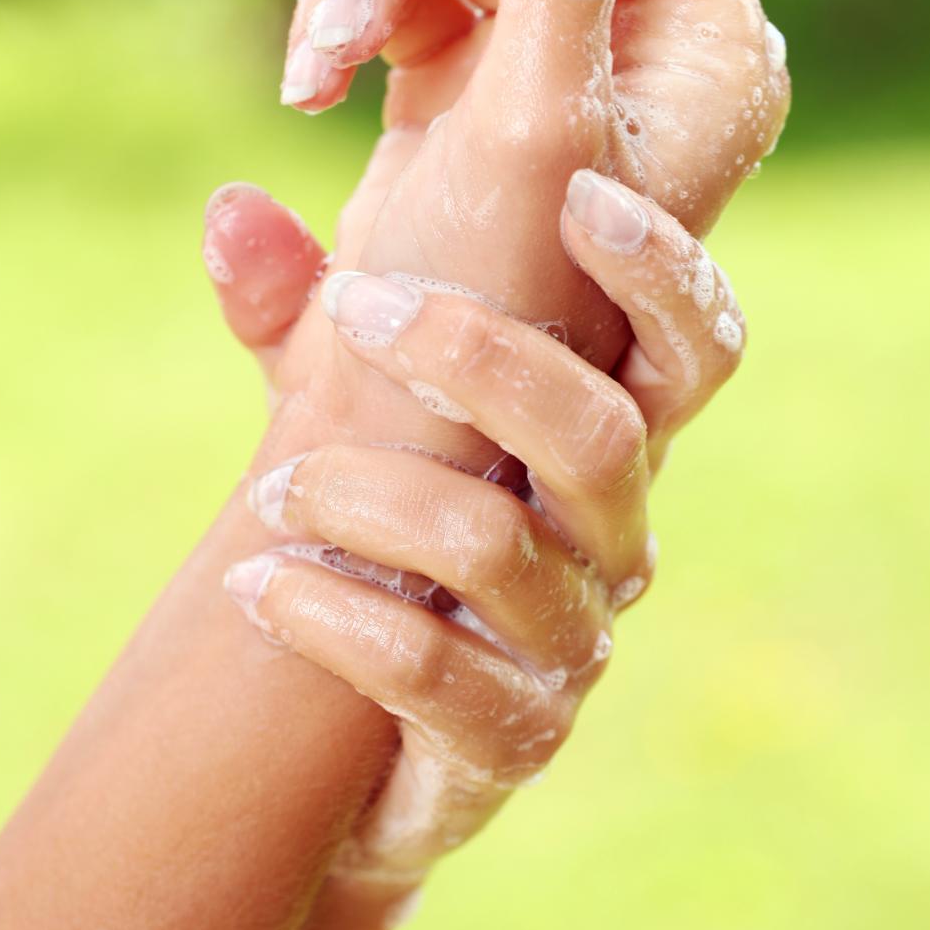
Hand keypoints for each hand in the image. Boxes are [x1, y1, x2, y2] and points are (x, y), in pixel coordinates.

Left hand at [223, 169, 744, 892]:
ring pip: (493, 543)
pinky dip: (333, 614)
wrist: (358, 727)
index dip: (664, 273)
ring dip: (360, 495)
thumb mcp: (344, 400)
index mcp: (606, 437)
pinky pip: (434, 669)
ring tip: (272, 491)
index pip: (696, 351)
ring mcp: (572, 642)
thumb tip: (233, 208)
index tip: (578, 194)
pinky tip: (256, 589)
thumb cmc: (378, 521)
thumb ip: (302, 304)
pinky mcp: (513, 736)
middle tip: (356, 309)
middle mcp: (615, 537)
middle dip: (474, 356)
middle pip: (601, 435)